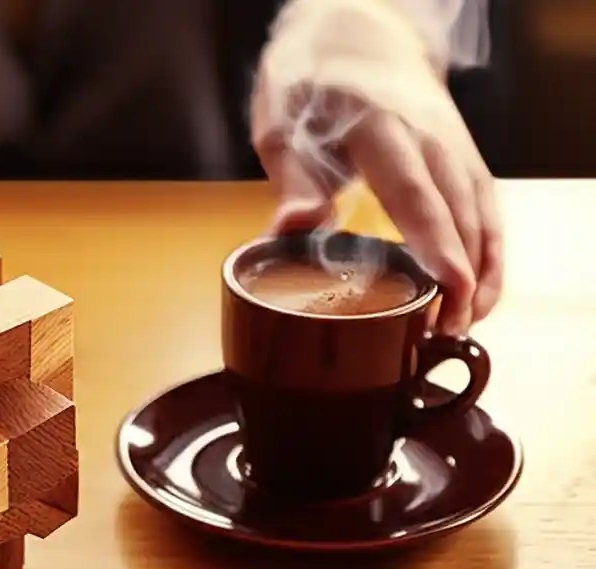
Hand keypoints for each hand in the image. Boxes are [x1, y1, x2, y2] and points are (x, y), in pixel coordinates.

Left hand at [250, 0, 501, 333]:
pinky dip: (489, 252)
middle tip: (447, 331)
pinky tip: (478, 292)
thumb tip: (293, 228)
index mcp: (377, 127)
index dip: (433, 242)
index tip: (446, 288)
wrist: (355, 35)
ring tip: (463, 326)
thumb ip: (293, 179)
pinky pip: (485, 208)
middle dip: (462, 274)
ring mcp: (451, 144)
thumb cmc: (310, 86)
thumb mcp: (281, 124)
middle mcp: (427, 136)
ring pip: (481, 213)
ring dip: (481, 270)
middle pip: (458, 210)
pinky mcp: (461, 156)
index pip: (412, 191)